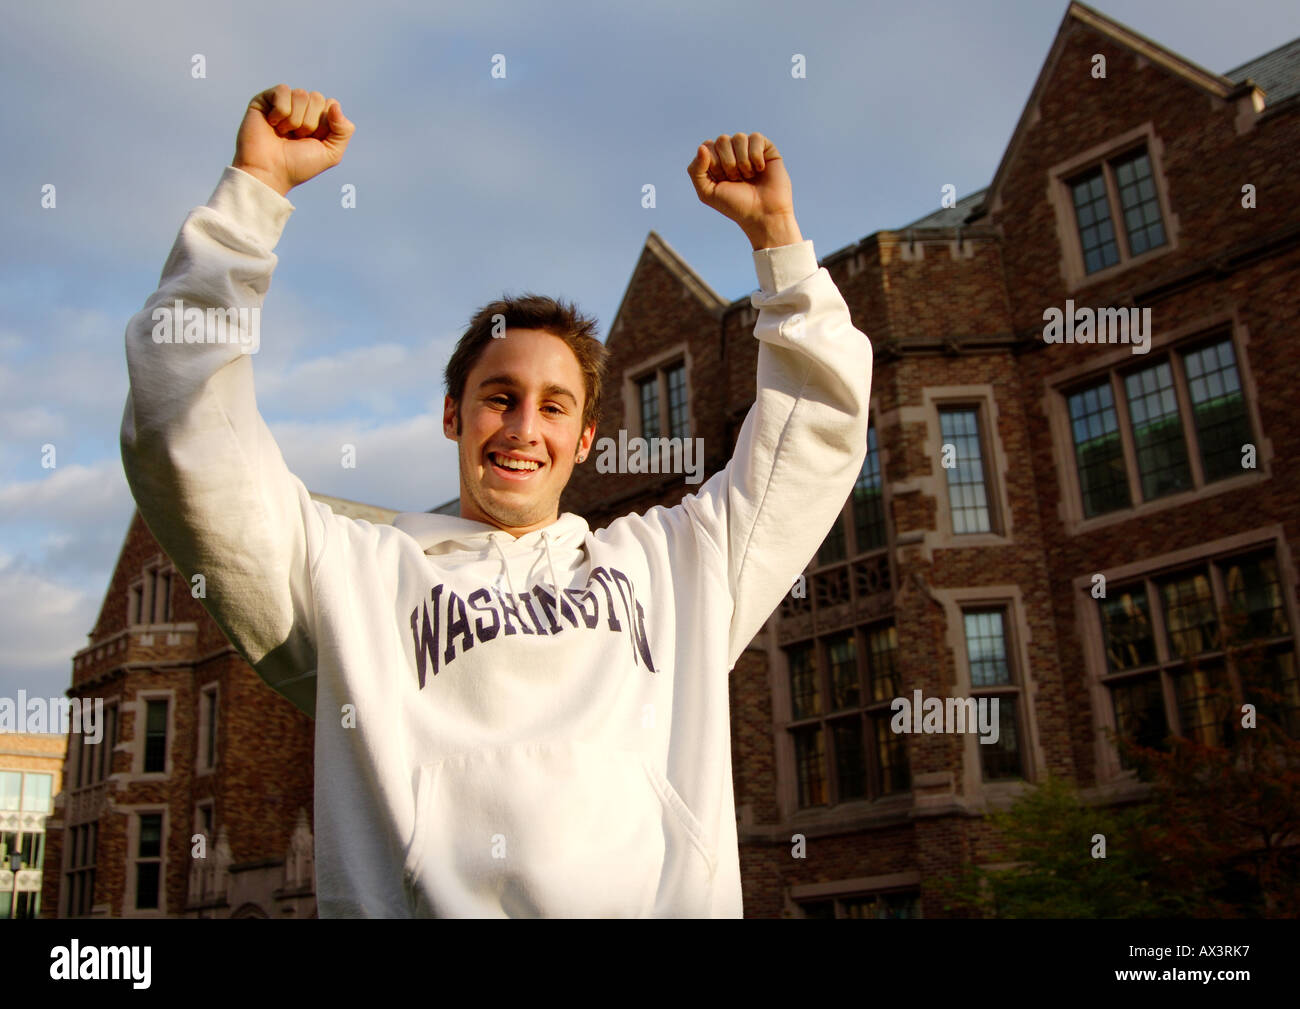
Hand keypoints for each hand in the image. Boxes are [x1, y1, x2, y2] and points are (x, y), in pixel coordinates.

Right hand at [232, 84, 354, 195]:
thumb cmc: (299, 165)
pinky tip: (273, 124)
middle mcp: (301, 109)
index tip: (314, 140)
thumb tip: (335, 106)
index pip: (331, 104)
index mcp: (318, 119)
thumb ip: (344, 131)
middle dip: (310, 123)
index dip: (325, 124)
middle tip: (297, 138)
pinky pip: (283, 91)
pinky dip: (281, 111)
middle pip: (317, 98)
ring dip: (295, 120)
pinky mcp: (265, 99)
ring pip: (301, 94)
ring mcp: (283, 103)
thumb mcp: (332, 153)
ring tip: (284, 133)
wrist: (270, 171)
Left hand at [687, 132, 799, 248]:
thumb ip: (696, 170)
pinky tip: (760, 169)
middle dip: (728, 163)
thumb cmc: (735, 205)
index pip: (707, 146)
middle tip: (736, 179)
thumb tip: (702, 146)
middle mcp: (732, 152)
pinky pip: (756, 138)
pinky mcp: (766, 148)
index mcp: (716, 160)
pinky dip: (756, 156)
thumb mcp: (707, 192)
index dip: (714, 164)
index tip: (722, 180)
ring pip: (739, 138)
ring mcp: (749, 149)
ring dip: (742, 162)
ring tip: (749, 176)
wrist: (763, 214)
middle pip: (722, 140)